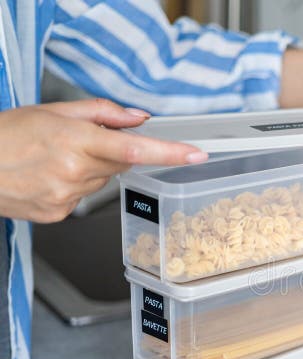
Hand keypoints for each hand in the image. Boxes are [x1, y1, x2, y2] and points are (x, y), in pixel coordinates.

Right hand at [0, 98, 206, 222]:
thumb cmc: (5, 135)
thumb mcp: (52, 111)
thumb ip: (102, 113)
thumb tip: (139, 118)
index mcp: (75, 140)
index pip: (136, 149)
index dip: (170, 153)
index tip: (197, 155)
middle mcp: (75, 171)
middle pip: (119, 165)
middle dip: (108, 153)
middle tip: (77, 143)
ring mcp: (67, 197)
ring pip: (101, 182)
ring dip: (88, 170)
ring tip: (53, 160)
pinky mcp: (59, 215)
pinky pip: (82, 198)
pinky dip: (73, 186)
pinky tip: (48, 178)